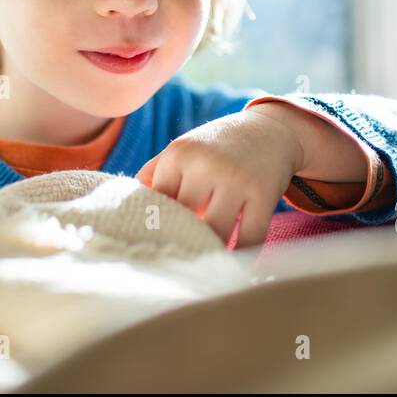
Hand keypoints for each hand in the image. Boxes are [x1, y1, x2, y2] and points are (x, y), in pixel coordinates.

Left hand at [134, 104, 306, 248]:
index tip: (159, 244)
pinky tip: (236, 263)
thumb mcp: (185, 147)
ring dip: (211, 251)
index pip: (158, 203)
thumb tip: (127, 202)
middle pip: (184, 219)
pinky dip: (243, 256)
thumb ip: (155, 170)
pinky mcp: (263, 193)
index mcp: (179, 153)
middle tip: (181, 261)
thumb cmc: (217, 146)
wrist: (270, 130)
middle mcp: (205, 164)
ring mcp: (236, 179)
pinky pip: (250, 237)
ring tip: (206, 265)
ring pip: (215, 231)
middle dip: (183, 238)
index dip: (160, 224)